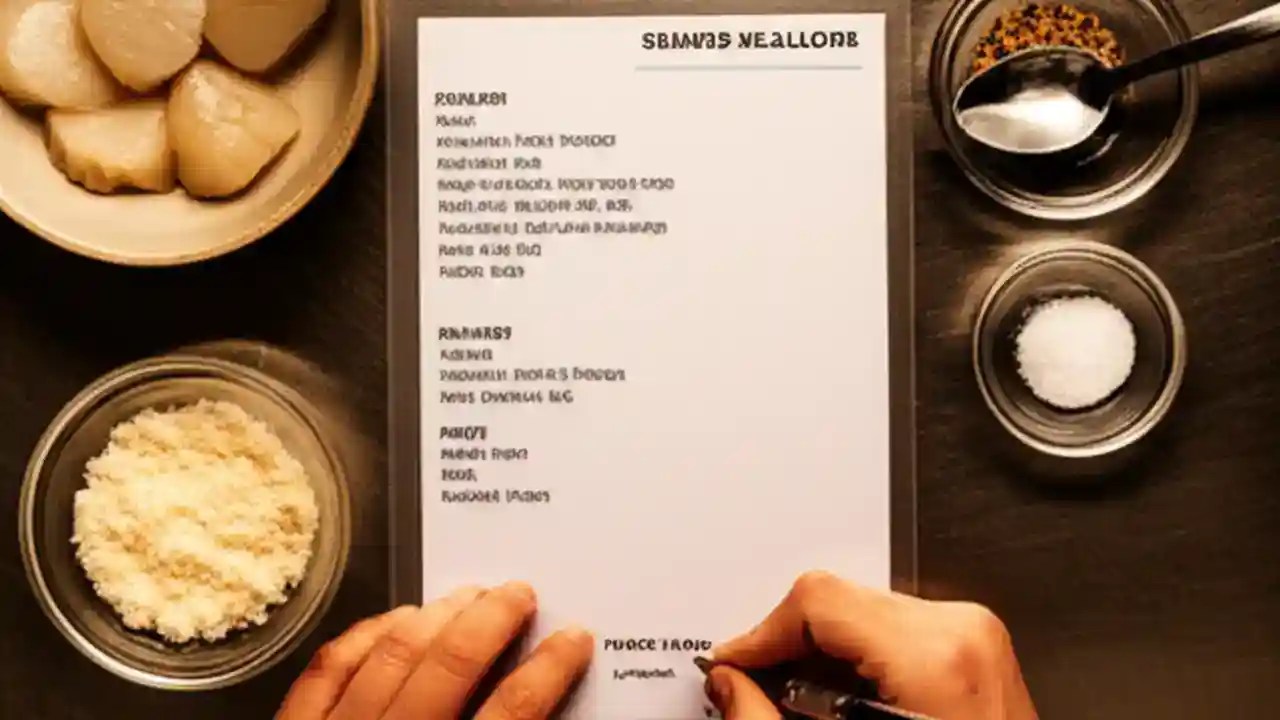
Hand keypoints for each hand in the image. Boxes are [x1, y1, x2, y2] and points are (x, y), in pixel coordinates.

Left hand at [276, 582, 592, 719]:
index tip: (574, 640)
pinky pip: (329, 667)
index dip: (548, 671)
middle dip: (493, 618)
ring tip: (469, 594)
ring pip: (392, 655)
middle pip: (450, 666)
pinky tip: (396, 618)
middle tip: (521, 592)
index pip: (510, 715)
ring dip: (437, 614)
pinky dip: (366, 634)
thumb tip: (538, 719)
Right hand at [706, 571, 1037, 719]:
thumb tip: (734, 687)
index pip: (817, 601)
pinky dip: (858, 659)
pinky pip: (894, 628)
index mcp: (935, 657)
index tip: (735, 665)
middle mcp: (961, 631)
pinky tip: (849, 705)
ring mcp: (975, 634)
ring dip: (823, 655)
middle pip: (837, 601)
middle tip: (760, 693)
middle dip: (789, 649)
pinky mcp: (976, 645)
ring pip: (861, 611)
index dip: (761, 635)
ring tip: (810, 710)